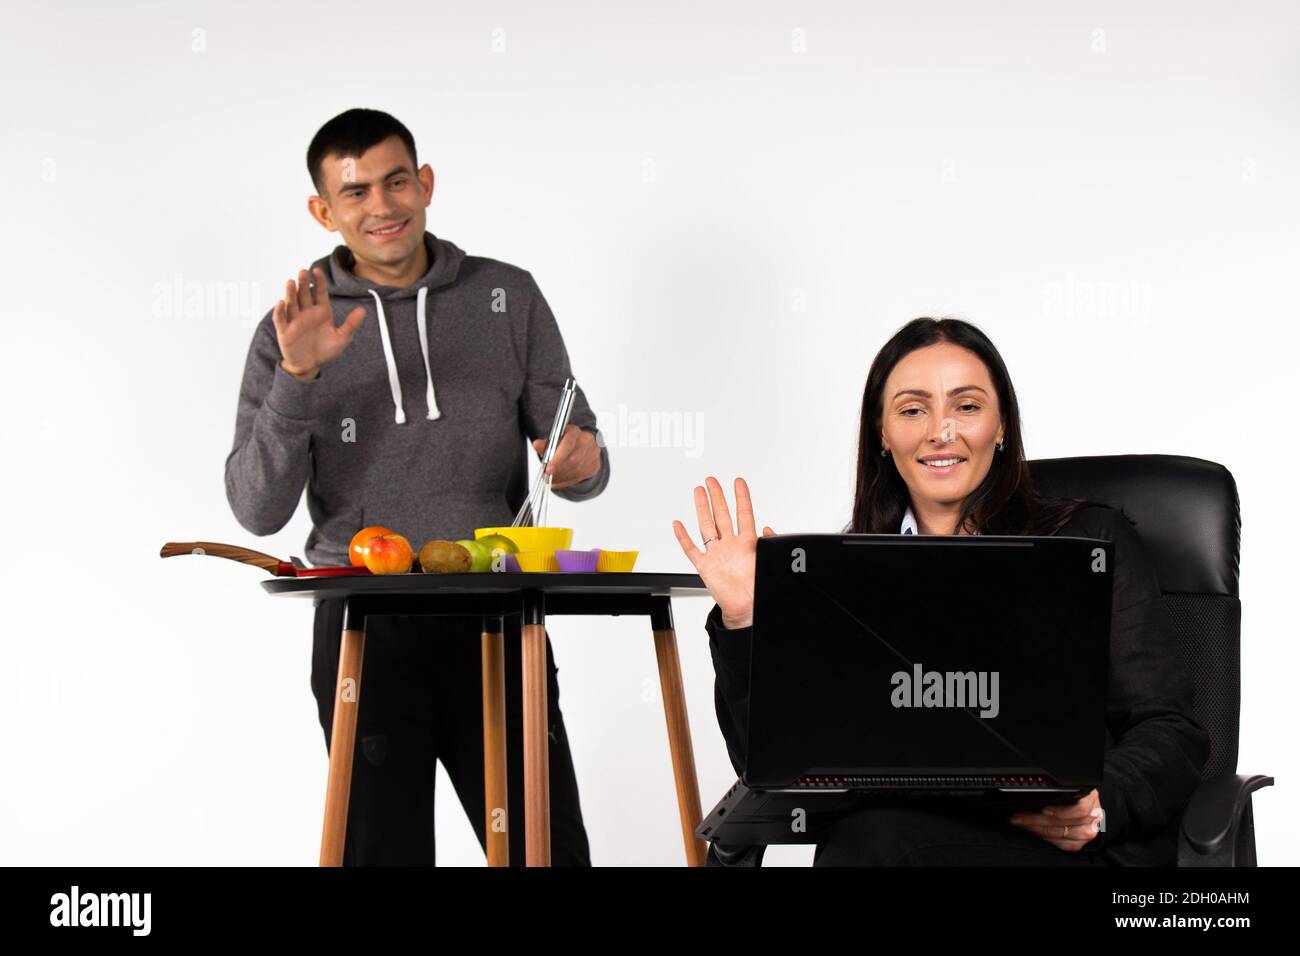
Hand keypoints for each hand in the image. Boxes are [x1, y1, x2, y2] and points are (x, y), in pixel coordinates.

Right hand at [273, 267, 366, 378]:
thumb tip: (363, 310)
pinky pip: (280, 319)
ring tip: (291, 282)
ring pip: (292, 303)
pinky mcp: (285, 331)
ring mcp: (295, 320)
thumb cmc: (326, 350)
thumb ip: (351, 324)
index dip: (319, 281)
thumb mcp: (342, 338)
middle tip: (303, 271)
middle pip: (304, 294)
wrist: (311, 365)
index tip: (318, 271)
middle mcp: (307, 312)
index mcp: (321, 311)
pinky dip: (280, 311)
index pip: (320, 292)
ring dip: (291, 293)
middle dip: (303, 283)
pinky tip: (281, 302)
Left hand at [531, 425, 600, 488]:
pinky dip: (566, 481)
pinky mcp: (595, 465)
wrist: (581, 447)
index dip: (558, 458)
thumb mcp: (553, 441)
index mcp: (575, 432)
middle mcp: (587, 441)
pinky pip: (580, 476)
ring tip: (551, 479)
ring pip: (576, 470)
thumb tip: (536, 444)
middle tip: (547, 476)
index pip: (568, 444)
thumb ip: (545, 444)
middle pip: (573, 459)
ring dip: (561, 477)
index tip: (548, 469)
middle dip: (558, 470)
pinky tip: (558, 481)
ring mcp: (593, 454)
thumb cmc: (564, 444)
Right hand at [672, 476, 774, 629]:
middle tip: (712, 480)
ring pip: (706, 526)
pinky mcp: (705, 567)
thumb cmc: (759, 588)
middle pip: (722, 515)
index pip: (744, 514)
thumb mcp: (769, 561)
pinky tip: (678, 525)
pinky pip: (691, 550)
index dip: (742, 497)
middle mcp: (730, 546)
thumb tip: (768, 527)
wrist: (747, 609)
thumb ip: (770, 543)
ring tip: (698, 492)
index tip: (738, 482)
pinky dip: (683, 537)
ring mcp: (717, 555)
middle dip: (717, 496)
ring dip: (702, 508)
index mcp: (747, 544)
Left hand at [1009, 788, 1103, 851]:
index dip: (1061, 811)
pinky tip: (1035, 832)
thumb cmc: (1072, 793)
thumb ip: (1057, 789)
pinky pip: (1065, 845)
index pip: (1080, 808)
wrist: (1085, 804)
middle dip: (1038, 820)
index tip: (1043, 809)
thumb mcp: (1067, 785)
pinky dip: (1047, 839)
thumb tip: (1031, 790)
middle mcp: (1093, 815)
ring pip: (1064, 835)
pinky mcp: (1082, 842)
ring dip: (1039, 830)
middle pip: (1066, 823)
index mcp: (1090, 798)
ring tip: (1022, 824)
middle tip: (1018, 817)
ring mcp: (1089, 830)